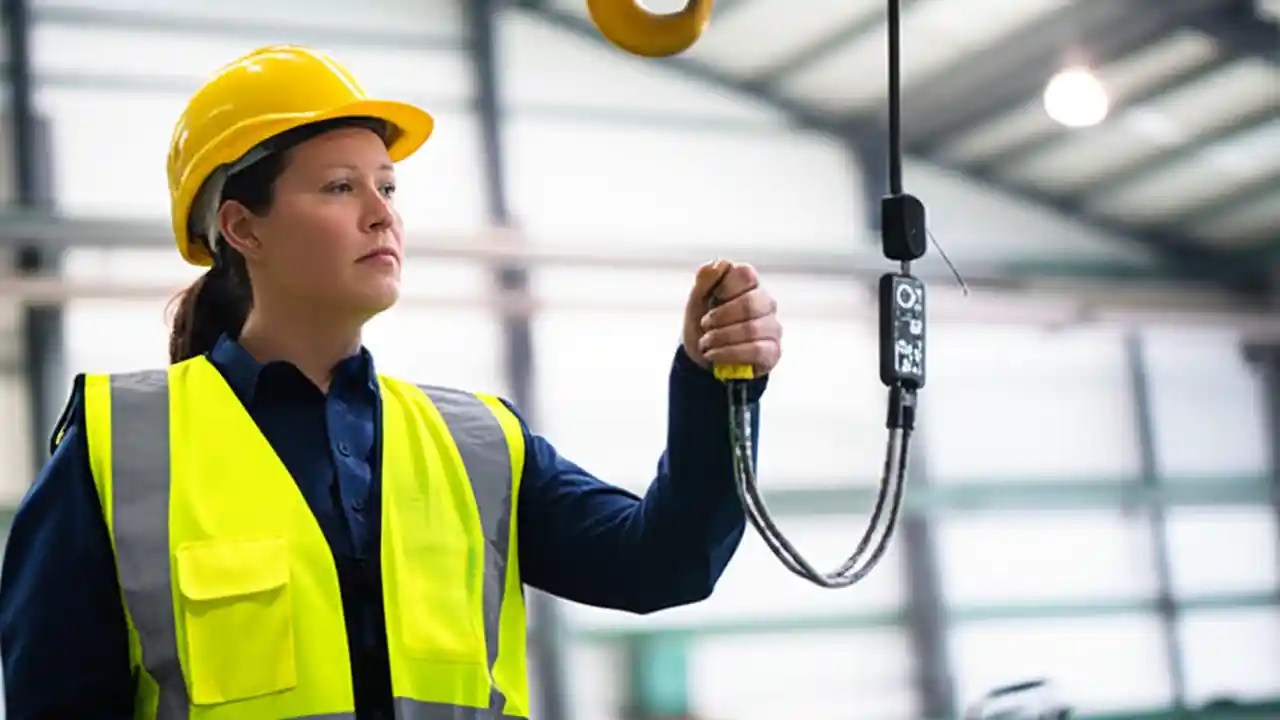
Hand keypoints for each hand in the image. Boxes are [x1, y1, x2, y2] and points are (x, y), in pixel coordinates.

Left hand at [683, 259, 781, 376]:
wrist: (702, 358)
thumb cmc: (705, 324)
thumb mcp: (697, 299)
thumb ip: (706, 278)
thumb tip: (721, 264)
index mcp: (749, 285)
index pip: (746, 274)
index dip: (725, 286)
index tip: (712, 298)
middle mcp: (766, 303)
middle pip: (750, 303)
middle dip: (720, 316)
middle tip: (704, 325)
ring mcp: (772, 328)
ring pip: (752, 329)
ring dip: (721, 337)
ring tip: (706, 343)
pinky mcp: (773, 352)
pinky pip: (756, 350)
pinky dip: (729, 353)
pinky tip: (714, 354)